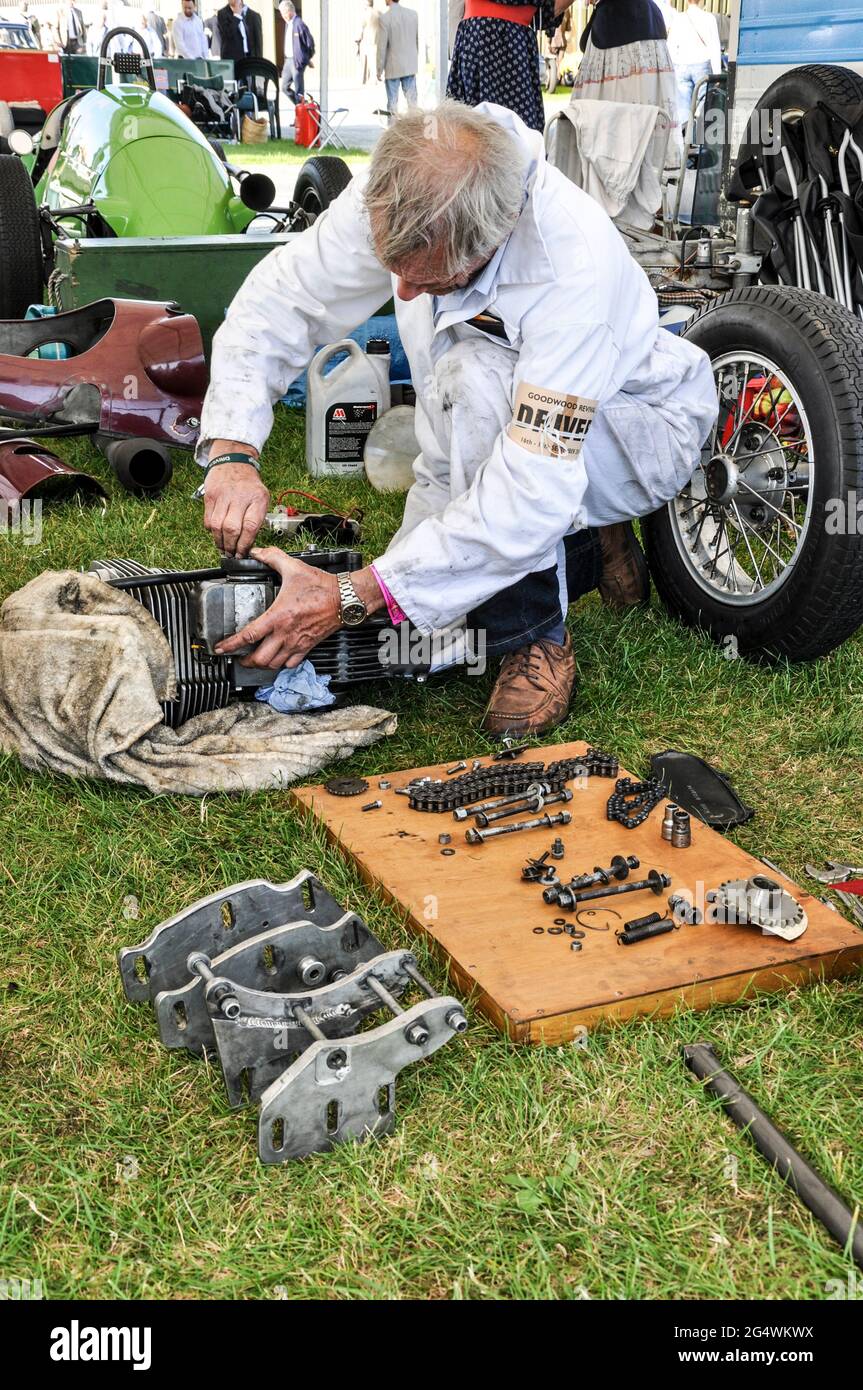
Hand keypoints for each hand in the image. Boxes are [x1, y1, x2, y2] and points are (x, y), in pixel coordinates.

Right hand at [203, 458, 268, 556]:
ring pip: (217, 526)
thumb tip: (249, 543)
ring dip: (219, 542)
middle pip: (231, 529)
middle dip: (231, 547)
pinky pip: (208, 520)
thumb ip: (258, 519)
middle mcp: (239, 497)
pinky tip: (216, 535)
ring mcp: (222, 496)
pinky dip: (211, 531)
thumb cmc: (249, 484)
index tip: (243, 553)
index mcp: (257, 499)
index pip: (250, 527)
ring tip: (223, 548)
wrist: (233, 461)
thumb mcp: (262, 498)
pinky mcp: (210, 497)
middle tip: (232, 554)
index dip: (245, 544)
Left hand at [215, 546, 340, 668]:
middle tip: (238, 657)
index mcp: (278, 616)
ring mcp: (297, 643)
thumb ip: (273, 558)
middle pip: (260, 659)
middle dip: (245, 661)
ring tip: (256, 660)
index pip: (248, 635)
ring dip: (262, 665)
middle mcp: (286, 634)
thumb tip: (258, 553)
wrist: (345, 599)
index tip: (221, 648)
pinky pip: (292, 663)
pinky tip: (278, 658)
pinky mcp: (308, 646)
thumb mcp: (294, 568)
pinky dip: (281, 664)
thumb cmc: (322, 587)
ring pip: (274, 664)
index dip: (231, 644)